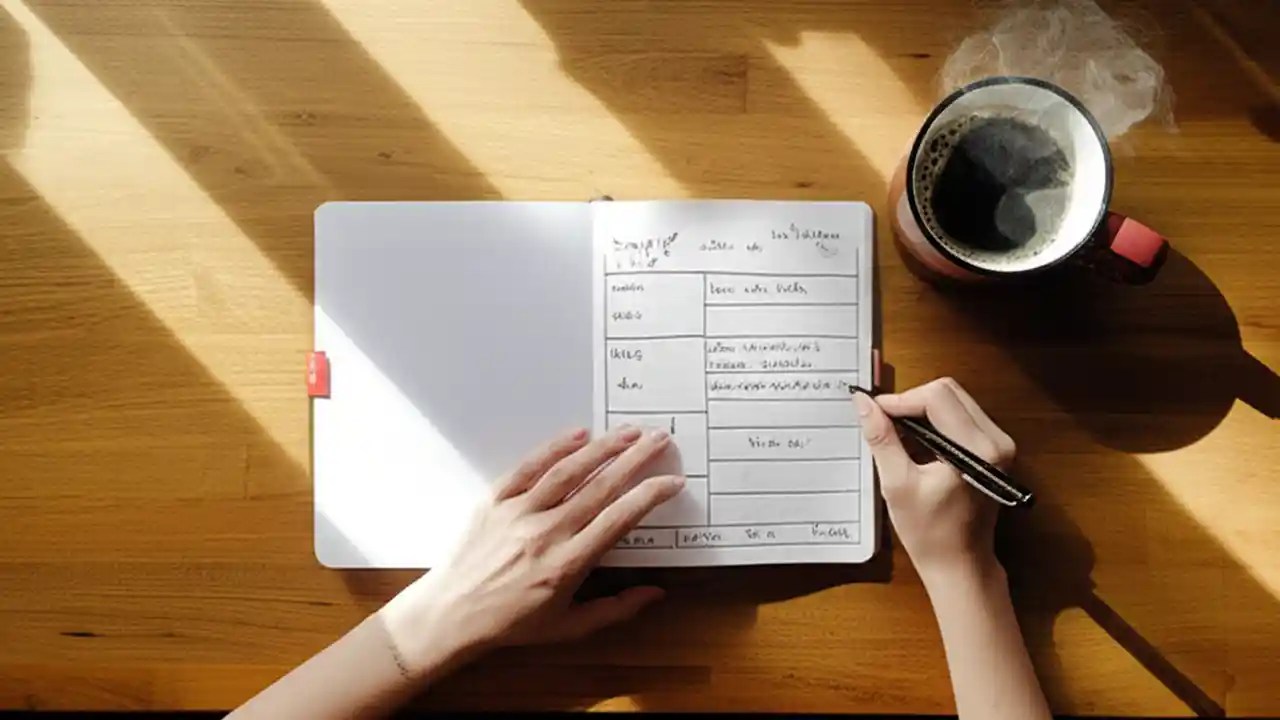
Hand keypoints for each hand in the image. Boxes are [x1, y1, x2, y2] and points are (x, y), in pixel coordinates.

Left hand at [380, 425, 682, 675]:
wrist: (450, 615)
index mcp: (568, 563)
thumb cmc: (510, 624)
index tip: (672, 481)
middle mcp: (546, 532)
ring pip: (569, 471)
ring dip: (603, 447)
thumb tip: (656, 593)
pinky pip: (529, 468)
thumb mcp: (568, 628)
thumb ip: (615, 609)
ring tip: (629, 432)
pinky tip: (578, 434)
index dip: (650, 496)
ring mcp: (519, 512)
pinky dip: (555, 448)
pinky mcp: (495, 500)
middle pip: (600, 486)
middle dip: (635, 459)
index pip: (620, 518)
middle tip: (660, 439)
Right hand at [854, 378, 1016, 580]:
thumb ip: (882, 439)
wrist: (961, 563)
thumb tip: (864, 404)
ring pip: (955, 400)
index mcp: (977, 449)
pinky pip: (961, 416)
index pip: (936, 397)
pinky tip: (916, 443)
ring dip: (922, 410)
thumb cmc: (931, 533)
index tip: (874, 412)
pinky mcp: (995, 449)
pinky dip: (935, 420)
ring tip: (898, 435)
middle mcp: (996, 440)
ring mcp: (999, 444)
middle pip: (948, 392)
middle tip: (884, 422)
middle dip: (911, 401)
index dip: (900, 400)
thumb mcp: (898, 485)